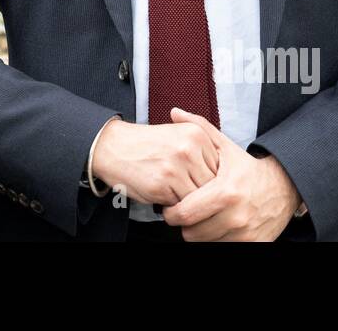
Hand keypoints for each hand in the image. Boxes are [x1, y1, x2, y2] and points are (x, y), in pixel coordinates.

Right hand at [91, 112, 219, 208]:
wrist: (113, 147)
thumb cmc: (148, 145)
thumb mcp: (178, 135)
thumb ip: (202, 151)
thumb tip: (224, 178)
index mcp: (196, 134)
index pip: (220, 167)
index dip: (212, 179)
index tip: (199, 180)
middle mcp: (188, 149)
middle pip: (212, 184)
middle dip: (202, 192)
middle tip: (188, 190)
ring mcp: (175, 168)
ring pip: (198, 197)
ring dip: (189, 200)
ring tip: (175, 191)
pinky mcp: (162, 185)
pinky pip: (180, 205)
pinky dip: (173, 204)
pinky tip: (163, 193)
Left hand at [161, 108, 301, 240]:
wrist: (284, 187)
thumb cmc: (248, 168)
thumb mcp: (225, 147)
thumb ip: (199, 128)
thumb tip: (175, 112)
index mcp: (226, 191)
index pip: (186, 213)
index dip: (172, 212)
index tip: (170, 206)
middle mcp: (236, 215)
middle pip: (191, 233)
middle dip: (183, 223)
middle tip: (183, 213)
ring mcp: (245, 233)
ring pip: (204, 242)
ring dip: (198, 232)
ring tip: (200, 218)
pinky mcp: (253, 244)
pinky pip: (221, 247)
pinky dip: (214, 239)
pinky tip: (215, 225)